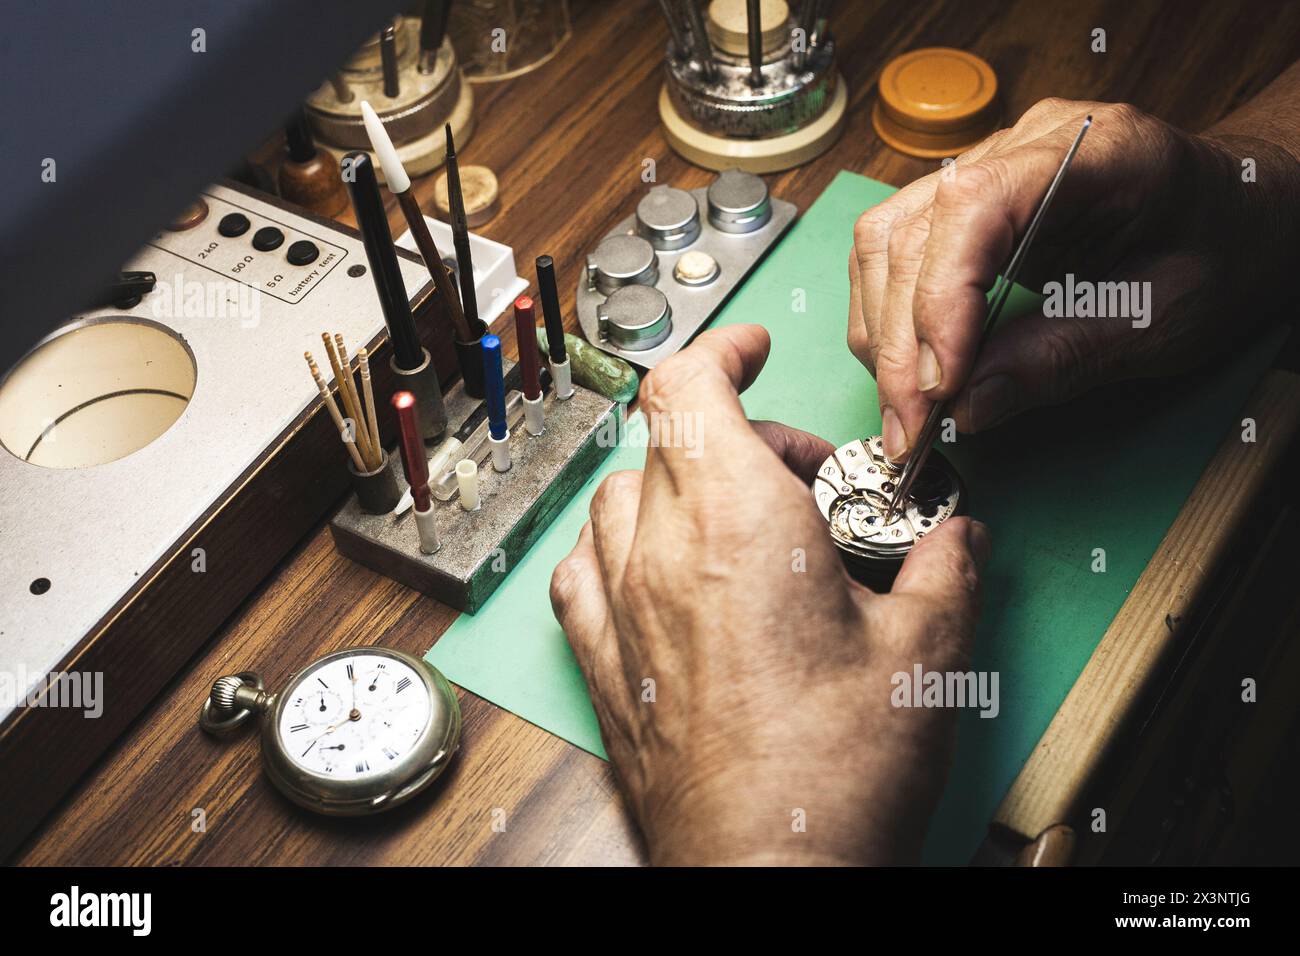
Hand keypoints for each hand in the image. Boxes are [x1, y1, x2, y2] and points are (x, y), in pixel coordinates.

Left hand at [549, 325, 990, 865]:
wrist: (768, 872)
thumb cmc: (835, 774)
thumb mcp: (927, 655)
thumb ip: (947, 570)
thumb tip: (959, 538)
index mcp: (738, 522)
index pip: (689, 384)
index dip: (723, 351)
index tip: (754, 353)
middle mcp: (660, 554)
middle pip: (668, 438)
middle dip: (740, 434)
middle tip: (807, 483)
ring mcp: (620, 610)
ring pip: (620, 498)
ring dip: (677, 486)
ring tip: (740, 525)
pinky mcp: (604, 667)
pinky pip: (581, 574)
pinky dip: (616, 550)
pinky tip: (658, 576)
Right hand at [848, 96, 1299, 461]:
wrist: (1241, 213)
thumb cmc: (1223, 251)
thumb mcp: (1165, 319)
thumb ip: (1065, 357)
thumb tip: (968, 406)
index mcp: (1098, 150)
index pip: (978, 206)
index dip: (944, 299)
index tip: (943, 384)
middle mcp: (1026, 144)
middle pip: (915, 232)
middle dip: (902, 344)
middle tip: (910, 429)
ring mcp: (987, 166)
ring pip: (885, 242)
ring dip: (882, 336)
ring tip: (904, 412)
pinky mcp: (965, 203)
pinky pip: (891, 252)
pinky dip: (886, 319)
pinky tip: (906, 371)